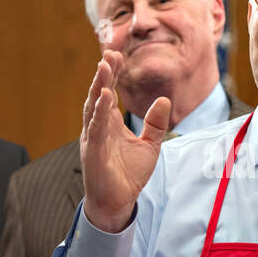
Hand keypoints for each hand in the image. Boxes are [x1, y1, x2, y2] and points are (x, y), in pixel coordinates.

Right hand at [79, 49, 170, 232]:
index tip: (118, 55)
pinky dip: (99, 113)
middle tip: (110, 54)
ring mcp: (93, 139)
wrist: (118, 203)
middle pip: (99, 95)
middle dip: (104, 74)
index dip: (113, 75)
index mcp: (110, 124)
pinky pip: (95, 129)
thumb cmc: (129, 175)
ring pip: (94, 108)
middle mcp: (98, 127)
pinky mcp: (92, 152)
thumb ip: (156, 123)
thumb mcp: (150, 145)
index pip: (110, 93)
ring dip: (99, 87)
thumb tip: (165, 99)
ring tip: (104, 67)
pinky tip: (105, 98)